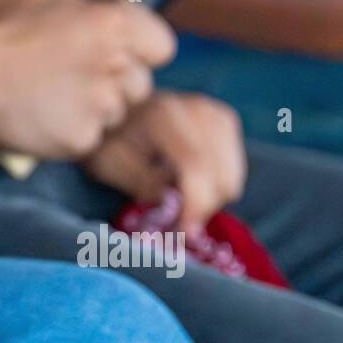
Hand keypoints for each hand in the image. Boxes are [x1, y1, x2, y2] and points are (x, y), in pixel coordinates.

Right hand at [0, 0, 175, 158]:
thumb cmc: (17, 38)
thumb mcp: (70, 10)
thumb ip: (116, 25)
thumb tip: (153, 43)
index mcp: (114, 23)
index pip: (162, 47)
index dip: (141, 55)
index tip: (117, 56)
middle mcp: (114, 63)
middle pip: (140, 86)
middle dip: (115, 86)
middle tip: (70, 77)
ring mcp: (99, 104)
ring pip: (118, 115)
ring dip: (95, 111)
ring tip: (52, 95)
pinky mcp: (81, 139)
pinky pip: (92, 140)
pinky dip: (72, 132)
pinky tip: (45, 116)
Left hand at [81, 91, 246, 232]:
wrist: (114, 111)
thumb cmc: (107, 141)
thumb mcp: (110, 164)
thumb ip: (142, 184)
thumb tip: (174, 205)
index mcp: (163, 115)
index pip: (196, 165)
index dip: (196, 204)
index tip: (185, 233)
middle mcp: (197, 109)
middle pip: (221, 175)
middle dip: (202, 206)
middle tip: (176, 221)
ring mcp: (214, 112)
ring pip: (232, 176)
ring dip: (211, 198)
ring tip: (178, 198)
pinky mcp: (224, 121)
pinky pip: (235, 169)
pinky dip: (217, 185)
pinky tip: (190, 183)